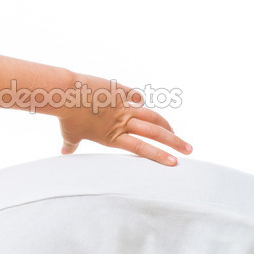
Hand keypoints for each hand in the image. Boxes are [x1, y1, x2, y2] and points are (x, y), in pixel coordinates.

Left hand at [58, 74, 191, 165]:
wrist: (66, 93)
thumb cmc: (66, 117)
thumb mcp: (70, 135)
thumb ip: (71, 145)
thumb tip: (65, 152)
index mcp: (114, 137)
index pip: (142, 149)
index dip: (159, 156)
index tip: (174, 163)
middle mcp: (123, 122)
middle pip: (155, 133)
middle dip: (174, 142)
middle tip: (189, 149)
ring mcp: (124, 105)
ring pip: (151, 116)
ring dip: (165, 125)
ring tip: (175, 133)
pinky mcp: (120, 90)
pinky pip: (135, 96)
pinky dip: (139, 101)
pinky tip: (142, 103)